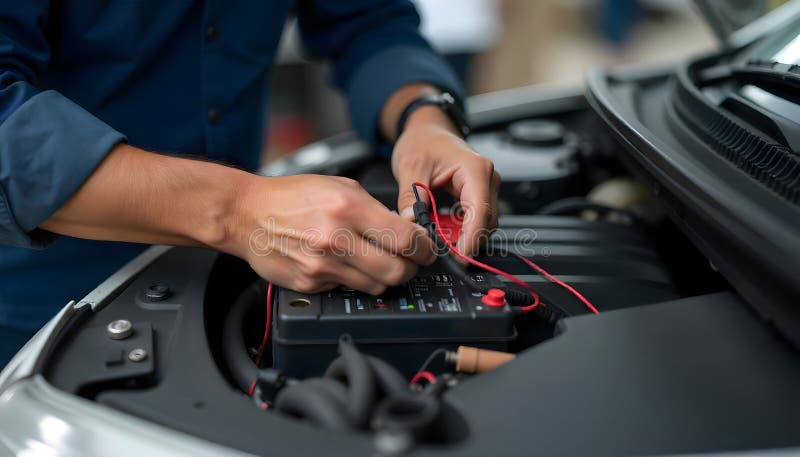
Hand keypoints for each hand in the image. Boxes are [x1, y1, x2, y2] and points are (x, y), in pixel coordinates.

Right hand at [229, 174, 435, 294]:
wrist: (246, 214)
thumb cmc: (291, 196)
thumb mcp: (339, 187)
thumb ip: (375, 209)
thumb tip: (406, 229)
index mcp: (348, 208)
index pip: (405, 239)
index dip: (424, 249)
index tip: (426, 249)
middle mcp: (337, 238)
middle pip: (397, 271)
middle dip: (411, 269)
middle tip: (410, 262)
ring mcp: (322, 265)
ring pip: (376, 286)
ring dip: (386, 278)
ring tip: (379, 263)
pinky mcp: (310, 283)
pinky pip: (347, 288)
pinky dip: (354, 279)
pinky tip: (345, 264)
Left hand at [392, 105, 500, 255]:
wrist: (426, 132)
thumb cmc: (423, 142)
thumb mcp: (410, 166)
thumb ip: (411, 195)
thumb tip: (412, 221)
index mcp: (475, 168)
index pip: (481, 210)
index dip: (471, 236)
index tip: (458, 255)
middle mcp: (487, 178)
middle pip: (486, 221)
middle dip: (466, 239)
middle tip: (440, 250)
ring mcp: (486, 188)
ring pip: (484, 224)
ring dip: (463, 235)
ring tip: (437, 236)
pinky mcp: (479, 196)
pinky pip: (476, 220)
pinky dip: (460, 229)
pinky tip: (442, 228)